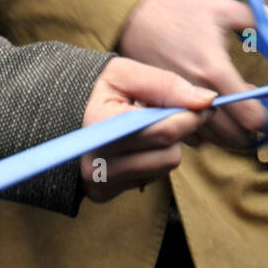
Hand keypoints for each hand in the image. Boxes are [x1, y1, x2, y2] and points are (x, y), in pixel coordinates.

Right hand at [79, 58, 214, 202]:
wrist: (61, 116)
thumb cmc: (97, 90)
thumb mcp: (125, 74)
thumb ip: (166, 84)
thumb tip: (206, 100)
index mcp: (100, 125)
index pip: (163, 130)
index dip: (191, 116)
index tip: (206, 104)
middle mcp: (98, 161)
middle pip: (169, 153)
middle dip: (182, 129)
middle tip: (182, 110)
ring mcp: (101, 181)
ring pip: (165, 167)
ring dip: (168, 145)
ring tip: (150, 125)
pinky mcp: (105, 193)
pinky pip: (152, 178)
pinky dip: (154, 158)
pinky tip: (138, 143)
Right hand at [117, 0, 267, 151]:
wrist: (132, 20)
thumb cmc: (178, 13)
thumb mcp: (222, 10)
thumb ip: (262, 19)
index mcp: (215, 71)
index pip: (251, 117)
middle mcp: (197, 95)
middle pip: (237, 138)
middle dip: (257, 133)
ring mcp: (179, 106)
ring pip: (217, 141)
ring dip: (235, 134)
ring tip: (246, 116)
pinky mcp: (166, 110)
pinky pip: (194, 136)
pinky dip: (211, 132)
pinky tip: (218, 114)